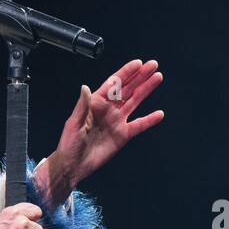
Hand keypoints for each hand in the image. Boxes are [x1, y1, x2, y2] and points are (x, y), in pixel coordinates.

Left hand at [47, 59, 164, 198]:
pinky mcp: (123, 135)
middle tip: (153, 65)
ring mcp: (117, 121)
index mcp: (95, 102)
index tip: (138, 63)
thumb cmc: (69, 143)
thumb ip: (82, 105)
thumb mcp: (74, 123)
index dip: (126, 73)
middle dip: (140, 76)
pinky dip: (149, 120)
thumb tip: (85, 88)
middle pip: (128, 88)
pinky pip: (139, 125)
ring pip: (135, 101)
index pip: (113, 83)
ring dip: (146, 89)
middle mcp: (108, 109)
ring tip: (158, 77)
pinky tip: (159, 114)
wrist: (74, 165)